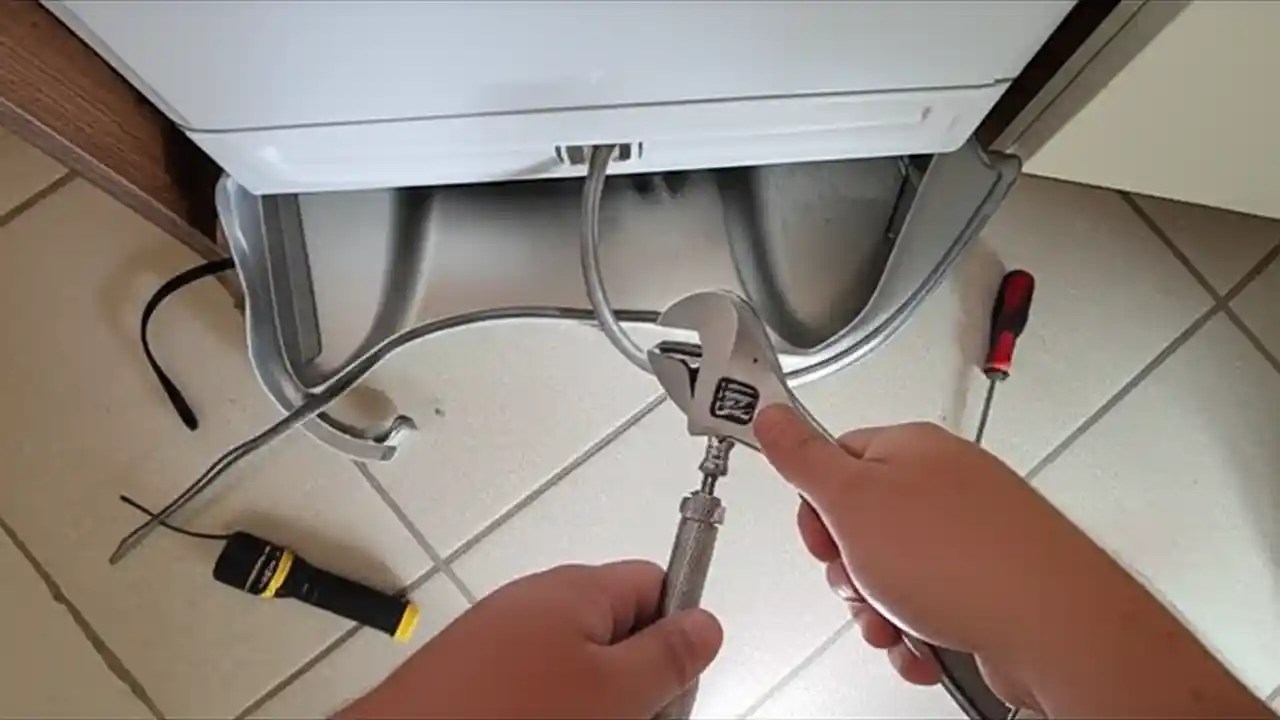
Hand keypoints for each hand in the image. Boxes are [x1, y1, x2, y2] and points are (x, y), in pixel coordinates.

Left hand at [339, 561, 722, 718]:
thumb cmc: (506, 716)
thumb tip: (706, 623)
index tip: (677, 680)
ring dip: (598, 706)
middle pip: (619, 636)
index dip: (676, 631)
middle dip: (637, 685)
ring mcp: (501, 645)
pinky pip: (537, 693)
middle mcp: (536, 606)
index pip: (656, 583)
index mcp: (576, 589)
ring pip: (579, 675)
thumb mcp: (614, 693)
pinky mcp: (476, 682)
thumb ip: (668, 657)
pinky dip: (555, 710)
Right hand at [754, 406, 1271, 717]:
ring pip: (894, 577)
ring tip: (898, 626)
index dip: (816, 508)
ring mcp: (971, 536)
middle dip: (850, 573)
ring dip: (881, 612)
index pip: (836, 461)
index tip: (822, 538)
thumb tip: (771, 415)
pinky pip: (931, 608)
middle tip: (862, 584)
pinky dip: (918, 635)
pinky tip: (925, 646)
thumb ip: (803, 459)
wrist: (1051, 624)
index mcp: (910, 451)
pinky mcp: (990, 583)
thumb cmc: (960, 558)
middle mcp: (944, 486)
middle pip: (862, 528)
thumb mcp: (853, 502)